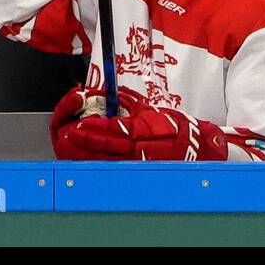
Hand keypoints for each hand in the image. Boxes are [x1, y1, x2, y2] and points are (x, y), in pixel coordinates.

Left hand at [50, 85, 228, 160]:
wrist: (195, 146)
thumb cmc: (174, 126)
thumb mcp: (150, 110)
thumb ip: (128, 103)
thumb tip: (109, 94)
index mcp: (143, 129)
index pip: (114, 128)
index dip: (95, 128)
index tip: (80, 124)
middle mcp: (140, 146)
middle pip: (108, 146)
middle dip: (87, 141)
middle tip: (70, 136)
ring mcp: (140, 161)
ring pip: (109, 159)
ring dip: (89, 154)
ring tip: (73, 149)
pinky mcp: (140, 169)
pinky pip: (116, 167)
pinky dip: (100, 164)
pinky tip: (88, 161)